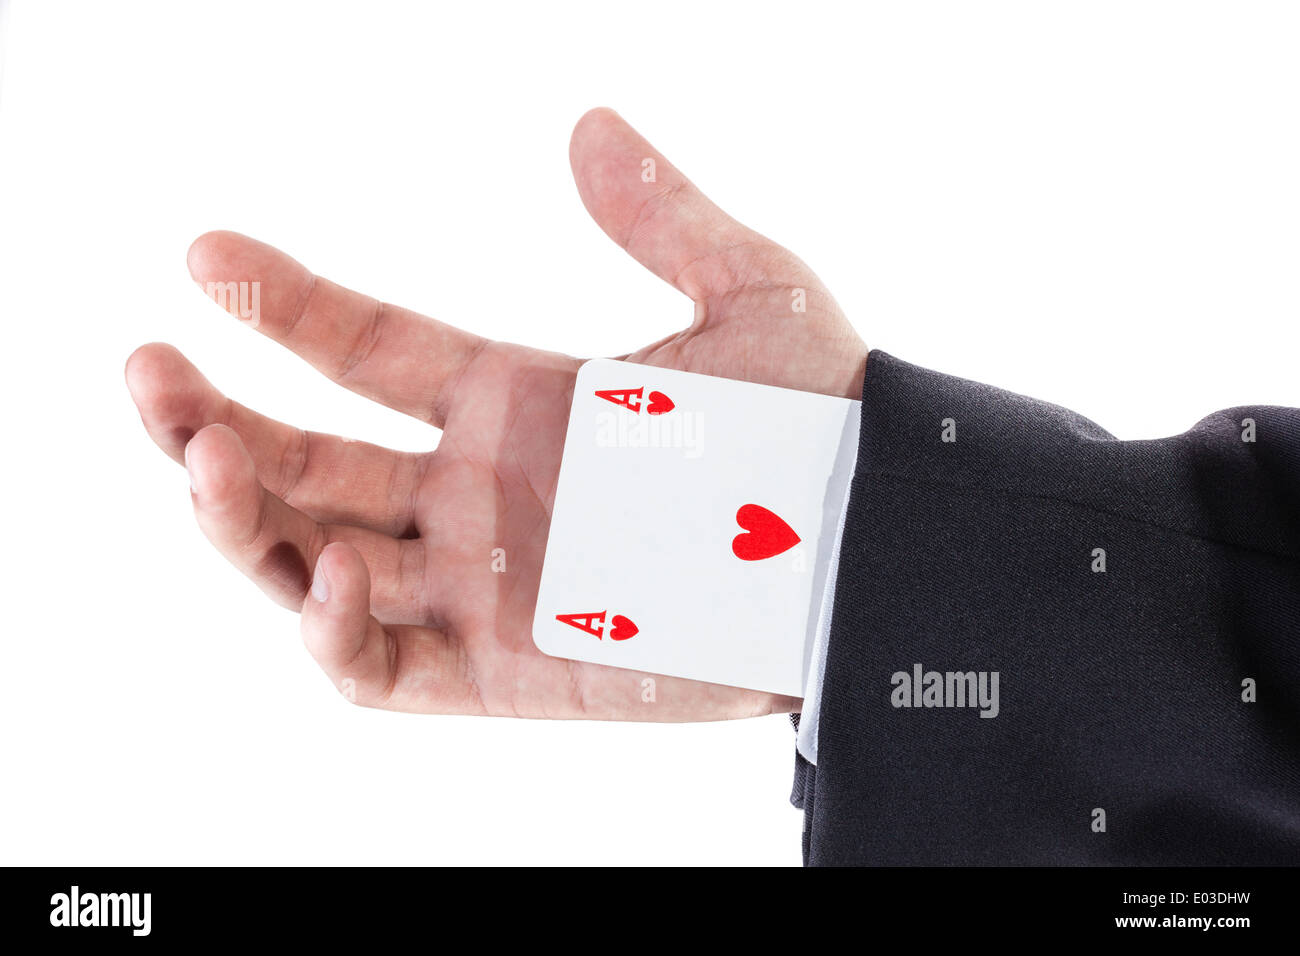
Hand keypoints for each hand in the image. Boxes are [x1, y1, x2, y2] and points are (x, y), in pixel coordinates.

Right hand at [126, 108, 866, 719]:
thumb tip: (587, 122)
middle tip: (147, 371)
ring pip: (310, 562)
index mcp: (511, 401)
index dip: (279, 302)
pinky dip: (328, 630)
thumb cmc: (822, 428)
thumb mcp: (747, 295)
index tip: (203, 252)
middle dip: (209, 420)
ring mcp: (478, 586)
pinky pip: (374, 670)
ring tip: (198, 453)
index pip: (361, 349)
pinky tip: (329, 566)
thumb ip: (662, 214)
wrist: (876, 553)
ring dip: (237, 516)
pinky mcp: (502, 674)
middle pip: (302, 462)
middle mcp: (474, 492)